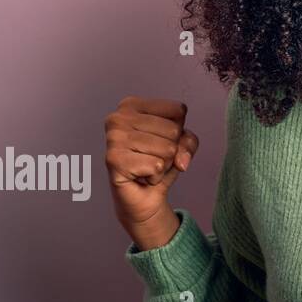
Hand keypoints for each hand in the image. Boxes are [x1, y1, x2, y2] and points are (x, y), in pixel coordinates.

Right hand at [105, 96, 199, 248]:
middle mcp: (118, 118)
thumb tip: (180, 159)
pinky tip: (141, 176)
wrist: (143, 197)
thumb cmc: (159, 162)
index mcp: (131, 105)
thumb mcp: (182, 144)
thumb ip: (189, 142)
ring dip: (163, 164)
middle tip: (152, 157)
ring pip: (167, 149)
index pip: (179, 110)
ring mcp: (113, 139)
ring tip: (147, 166)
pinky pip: (156, 166)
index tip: (160, 140)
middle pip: (174, 130)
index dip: (178, 130)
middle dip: (171, 150)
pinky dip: (155, 176)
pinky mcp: (113, 160)